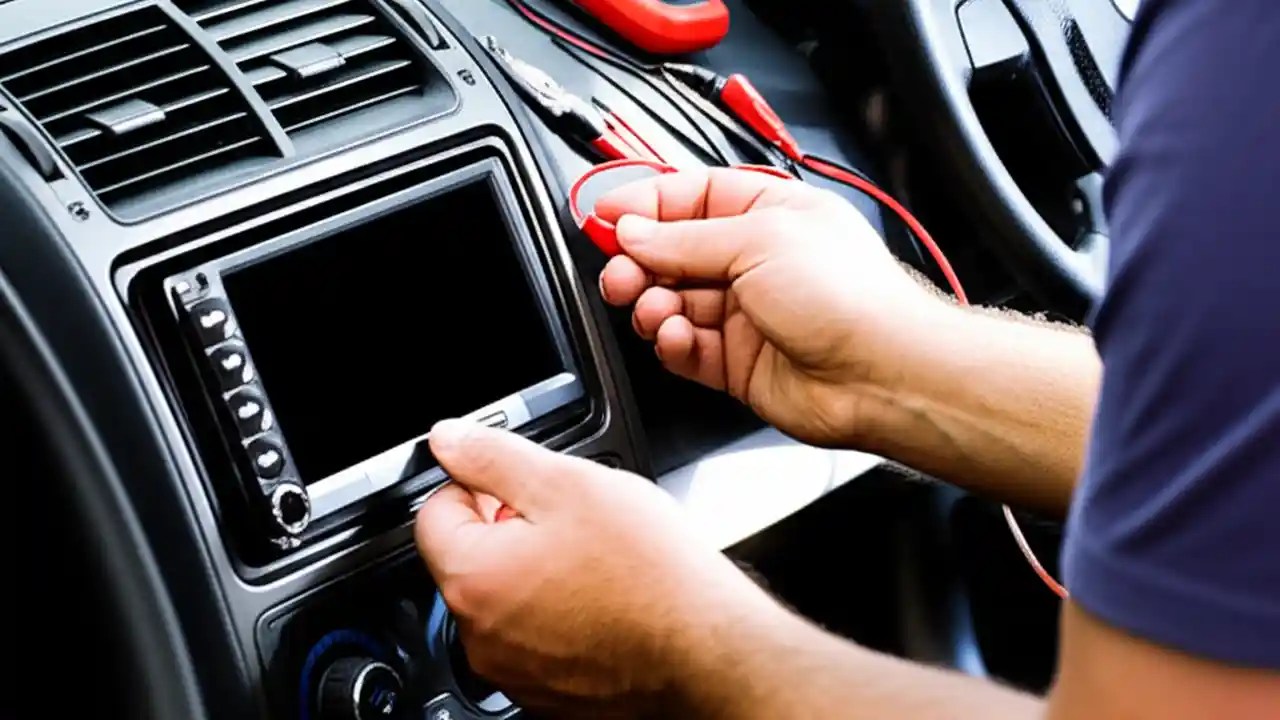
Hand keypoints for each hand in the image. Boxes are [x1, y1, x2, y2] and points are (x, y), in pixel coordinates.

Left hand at [415, 419, 780, 717]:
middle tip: (572, 521)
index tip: (522, 486)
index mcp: (472, 577)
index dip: (480, 485)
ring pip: (505, 601)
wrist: (711, 654)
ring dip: (536, 575)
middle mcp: (480, 635)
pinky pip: (535, 641)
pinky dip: (559, 618)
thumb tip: (448, 438)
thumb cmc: (651, 575)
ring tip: (597, 563)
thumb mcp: (571, 484)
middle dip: (509, 531)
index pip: (435, 510)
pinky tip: (604, 601)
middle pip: (470, 559)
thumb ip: (495, 456)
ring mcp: (512, 672)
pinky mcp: (547, 695)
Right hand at [597, 168, 943, 447]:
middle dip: (639, 260)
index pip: (692, 197)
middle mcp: (757, 261)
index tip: (607, 216)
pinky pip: (686, 348)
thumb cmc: (848, 297)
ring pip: (674, 302)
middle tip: (620, 272)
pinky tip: (677, 337)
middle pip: (674, 252)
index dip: (646, 205)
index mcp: (770, 213)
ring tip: (653, 307)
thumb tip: (633, 229)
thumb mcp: (758, 240)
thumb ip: (685, 238)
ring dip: (653, 304)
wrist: (880, 373)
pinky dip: (673, 343)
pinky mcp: (738, 362)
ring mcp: (747, 313)